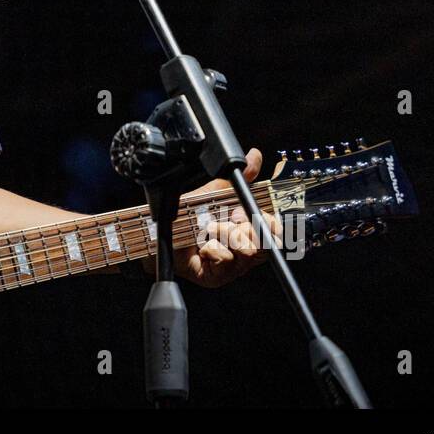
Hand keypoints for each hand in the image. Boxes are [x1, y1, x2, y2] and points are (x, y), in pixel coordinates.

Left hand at [165, 148, 283, 287]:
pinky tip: (203, 245)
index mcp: (248, 232)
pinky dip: (214, 248)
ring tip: (210, 229)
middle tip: (227, 220)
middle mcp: (244, 251)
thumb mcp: (214, 193)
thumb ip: (237, 178)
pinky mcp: (218, 277)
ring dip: (227, 235)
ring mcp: (232, 267)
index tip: (250, 212)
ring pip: (246, 253)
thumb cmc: (188, 216)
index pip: (274, 231)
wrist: (160, 232)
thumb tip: (255, 156)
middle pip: (265, 244)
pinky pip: (226, 262)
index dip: (268, 222)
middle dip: (245, 227)